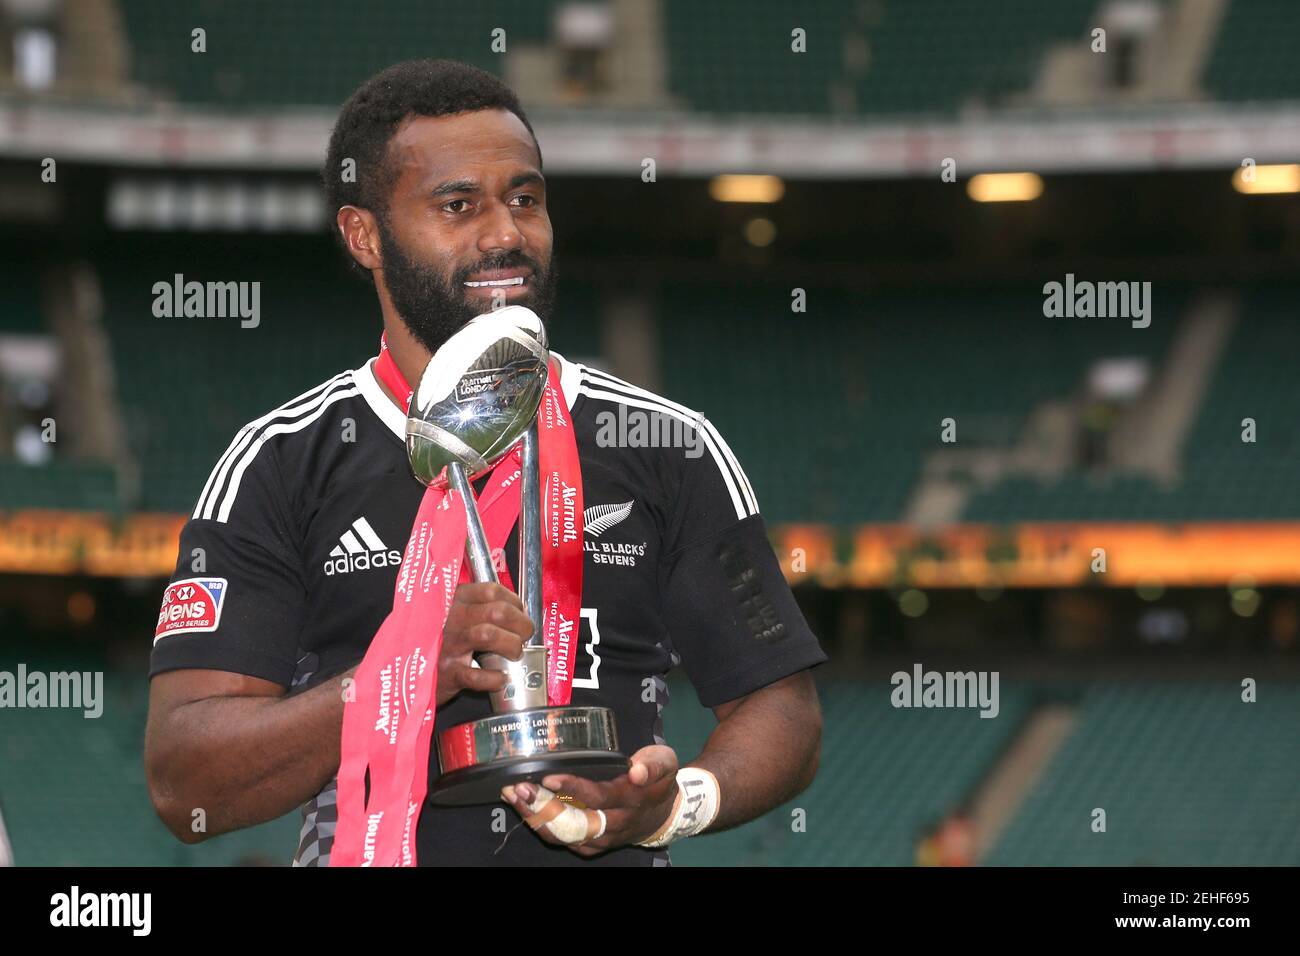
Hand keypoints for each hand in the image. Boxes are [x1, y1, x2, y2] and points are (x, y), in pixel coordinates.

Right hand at [436, 582, 532, 707]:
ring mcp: (448, 645)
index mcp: (454, 600)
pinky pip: (476, 675)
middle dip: (520, 623)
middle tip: (524, 636)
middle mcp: (451, 619)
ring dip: (511, 645)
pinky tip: (500, 678)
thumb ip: (477, 608)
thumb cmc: (436, 641)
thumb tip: (517, 613)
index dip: (514, 601)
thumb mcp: (451, 615)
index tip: (520, 613)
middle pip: (496, 611)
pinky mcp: (446, 673)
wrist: (402, 672)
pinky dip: (494, 678)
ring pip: (488, 635)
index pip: (491, 590)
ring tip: (515, 654)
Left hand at [501, 745, 680, 856]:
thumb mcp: (665, 763)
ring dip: (535, 817)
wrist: (664, 815)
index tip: (548, 778)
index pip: (598, 797)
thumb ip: (653, 765)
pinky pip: (562, 840)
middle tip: (518, 789)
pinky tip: (523, 808)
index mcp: (630, 800)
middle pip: (573, 822)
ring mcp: (601, 839)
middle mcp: (613, 824)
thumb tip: (637, 771)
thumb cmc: (659, 781)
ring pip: (564, 835)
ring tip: (513, 796)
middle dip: (542, 808)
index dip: (573, 789)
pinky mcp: (592, 845)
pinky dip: (540, 825)